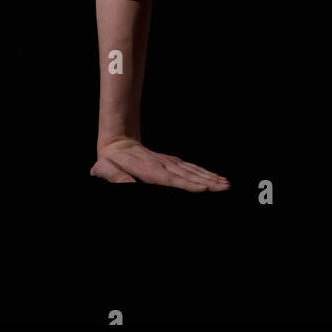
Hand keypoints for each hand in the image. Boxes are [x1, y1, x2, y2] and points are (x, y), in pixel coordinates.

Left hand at [90, 136, 229, 190]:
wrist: (117, 142)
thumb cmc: (109, 160)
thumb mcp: (105, 169)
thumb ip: (116, 178)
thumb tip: (128, 187)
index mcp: (148, 169)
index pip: (171, 180)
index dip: (188, 185)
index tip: (204, 190)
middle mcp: (162, 165)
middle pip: (188, 175)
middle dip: (208, 182)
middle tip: (225, 188)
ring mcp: (168, 163)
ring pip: (192, 171)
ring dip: (210, 177)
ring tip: (226, 184)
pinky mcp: (171, 162)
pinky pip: (190, 168)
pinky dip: (204, 173)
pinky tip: (215, 177)